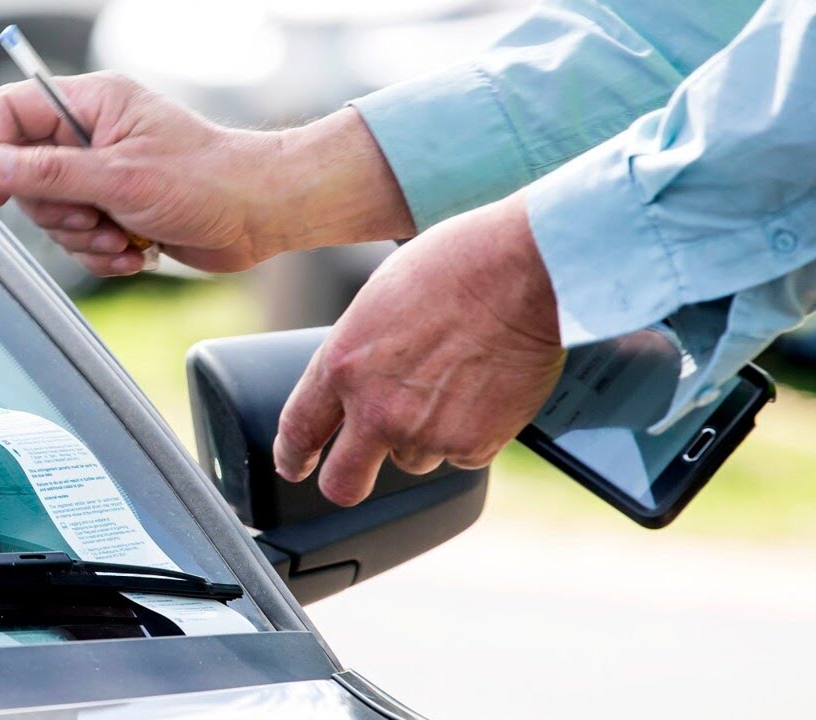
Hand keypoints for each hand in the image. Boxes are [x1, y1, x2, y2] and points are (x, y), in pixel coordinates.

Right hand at [0, 72, 412, 275]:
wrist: (259, 216)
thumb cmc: (204, 181)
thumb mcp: (119, 178)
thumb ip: (50, 172)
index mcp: (93, 105)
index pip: (13, 110)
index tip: (5, 193)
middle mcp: (94, 136)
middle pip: (28, 174)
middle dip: (57, 211)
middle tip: (93, 219)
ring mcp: (106, 175)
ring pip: (55, 215)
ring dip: (84, 239)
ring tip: (122, 239)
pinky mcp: (118, 212)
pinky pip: (83, 240)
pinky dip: (104, 255)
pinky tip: (136, 254)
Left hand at [272, 191, 565, 505]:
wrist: (523, 271)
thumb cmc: (455, 266)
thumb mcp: (378, 301)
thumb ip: (359, 354)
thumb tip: (359, 381)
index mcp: (343, 365)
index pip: (299, 428)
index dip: (292, 455)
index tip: (294, 465)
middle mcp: (376, 408)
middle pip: (344, 482)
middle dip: (345, 483)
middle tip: (355, 476)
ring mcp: (425, 433)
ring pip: (413, 459)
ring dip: (425, 437)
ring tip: (454, 382)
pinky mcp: (473, 445)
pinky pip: (463, 455)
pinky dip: (471, 433)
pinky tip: (484, 389)